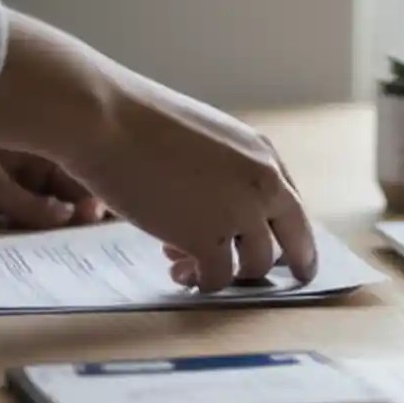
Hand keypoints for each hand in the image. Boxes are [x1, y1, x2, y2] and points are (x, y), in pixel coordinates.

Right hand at [0, 11, 316, 291]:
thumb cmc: (140, 122)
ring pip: (256, 265)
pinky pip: (218, 278)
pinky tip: (177, 274)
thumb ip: (226, 173)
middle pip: (292, 242)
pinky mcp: (207, 239)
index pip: (294, 207)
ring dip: (228, 273)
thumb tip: (226, 213)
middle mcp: (263, 185)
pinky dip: (200, 281)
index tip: (298, 260)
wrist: (105, 120)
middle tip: (265, 279)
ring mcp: (239, 213)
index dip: (295, 237)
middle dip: (281, 265)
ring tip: (186, 266)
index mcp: (264, 156)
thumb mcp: (204, 140)